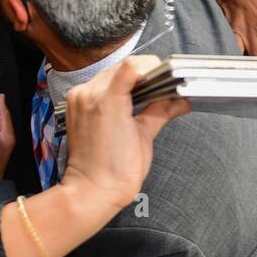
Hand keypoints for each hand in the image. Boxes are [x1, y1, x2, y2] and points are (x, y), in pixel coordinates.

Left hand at [59, 55, 190, 212]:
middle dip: (142, 75)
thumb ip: (162, 111)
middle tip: (158, 89)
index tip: (164, 78)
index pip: (132, 65)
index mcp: (107, 101)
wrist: (90, 191)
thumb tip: (181, 101)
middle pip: (121, 67)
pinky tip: (124, 101)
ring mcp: (79, 98)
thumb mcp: (145, 137)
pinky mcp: (74, 104)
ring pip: (109, 73)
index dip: (152, 67)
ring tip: (141, 97)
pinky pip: (97, 84)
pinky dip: (113, 87)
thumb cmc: (116, 172)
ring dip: (127, 80)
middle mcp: (89, 95)